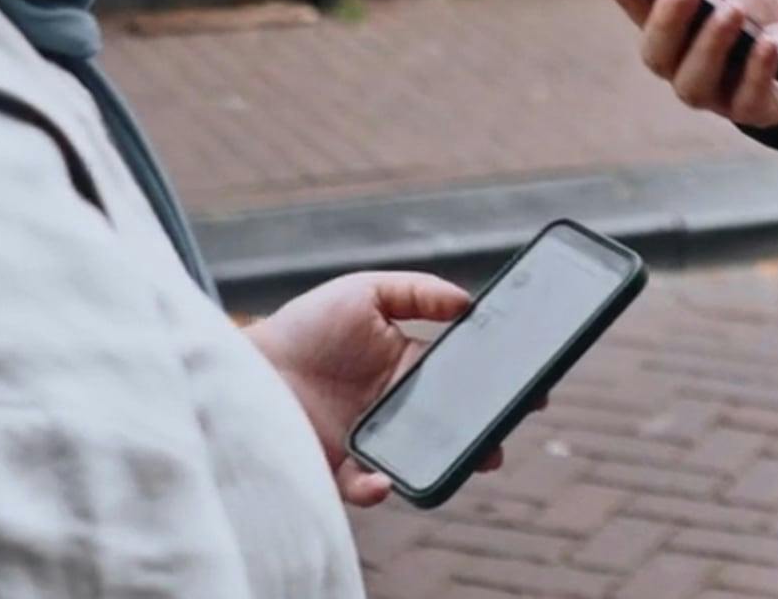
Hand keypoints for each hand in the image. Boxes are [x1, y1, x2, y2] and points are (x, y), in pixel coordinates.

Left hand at [245, 272, 498, 506]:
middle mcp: (395, 406)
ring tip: (477, 458)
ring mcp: (372, 439)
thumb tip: (469, 303)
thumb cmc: (304, 326)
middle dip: (487, 430)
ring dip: (452, 461)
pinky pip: (368, 485)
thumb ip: (416, 292)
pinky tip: (384, 479)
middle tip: (508, 431)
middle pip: (452, 422)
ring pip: (424, 457)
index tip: (530, 386)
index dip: (494, 382)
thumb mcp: (363, 291)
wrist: (247, 365)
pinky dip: (378, 487)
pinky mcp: (341, 468)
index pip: (460, 376)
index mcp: (406, 365)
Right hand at [582, 0, 777, 129]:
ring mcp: (717, 91)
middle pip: (656, 54)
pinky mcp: (756, 109)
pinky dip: (756, 70)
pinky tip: (768, 43)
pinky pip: (747, 100)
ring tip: (732, 10)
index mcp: (668, 25)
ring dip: (710, 44)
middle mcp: (682, 64)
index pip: (630, 2)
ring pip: (693, 83)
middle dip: (667, 19)